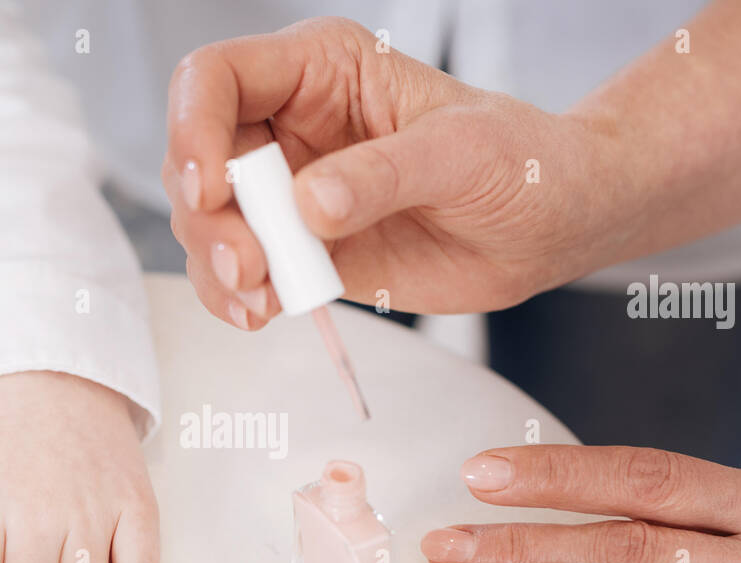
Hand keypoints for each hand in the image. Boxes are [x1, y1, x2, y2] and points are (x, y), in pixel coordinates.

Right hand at [164, 17, 613, 327]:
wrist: (547, 225)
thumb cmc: (517, 160)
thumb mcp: (459, 153)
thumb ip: (381, 175)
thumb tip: (309, 204)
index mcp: (320, 71)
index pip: (216, 78)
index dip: (194, 126)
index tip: (210, 186)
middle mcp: (290, 127)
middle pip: (197, 158)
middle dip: (208, 217)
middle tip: (247, 265)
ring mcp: (290, 192)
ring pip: (209, 222)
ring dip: (217, 264)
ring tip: (260, 300)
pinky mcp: (301, 249)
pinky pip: (242, 272)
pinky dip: (238, 297)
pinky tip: (264, 312)